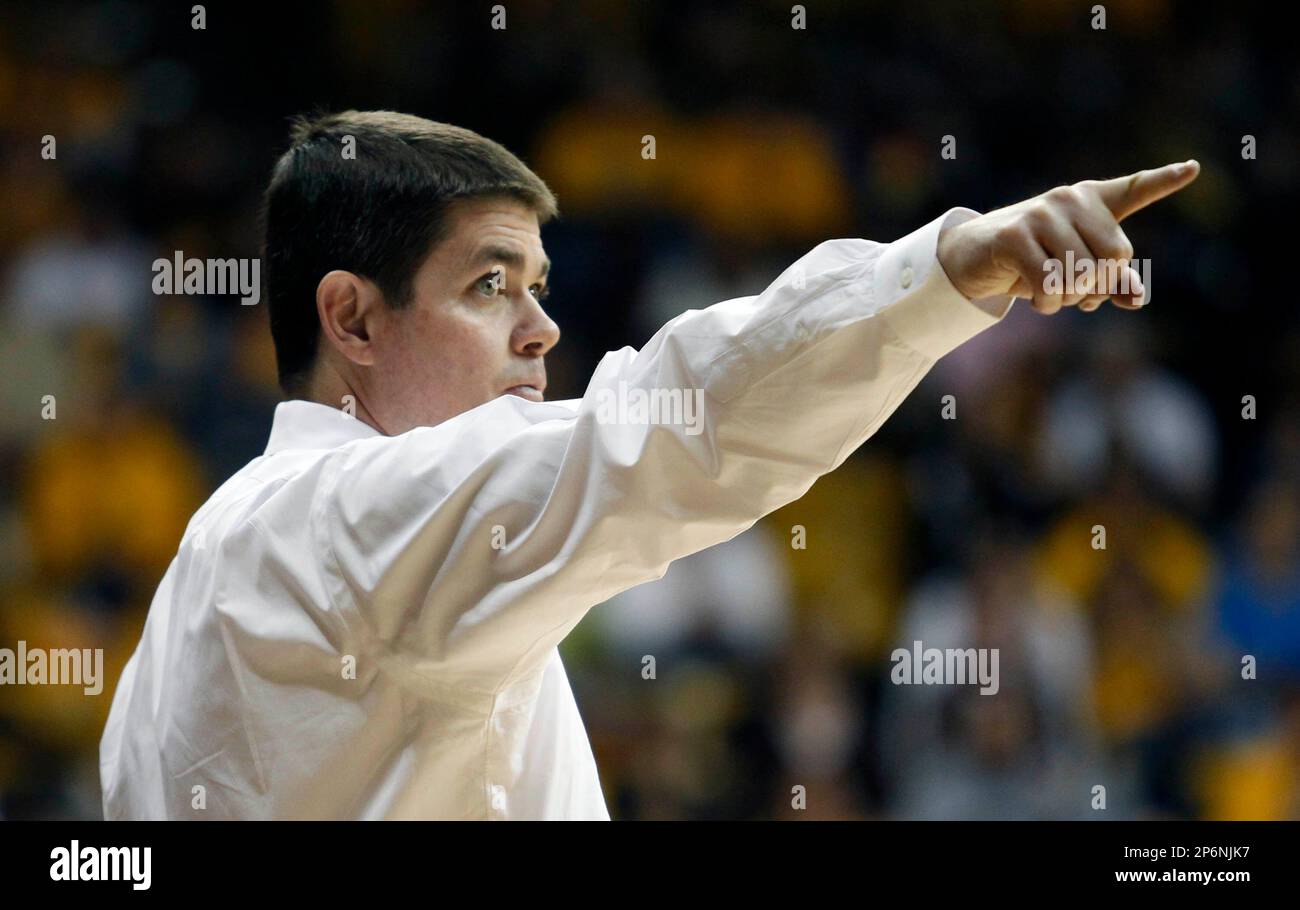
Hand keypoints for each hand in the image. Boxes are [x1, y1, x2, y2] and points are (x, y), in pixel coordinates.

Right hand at [936, 160, 1199, 313]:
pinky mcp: (1015, 235)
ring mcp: (1041, 214)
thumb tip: (1135, 298)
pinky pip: (1049, 285)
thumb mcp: (1074, 269)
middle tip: (1078, 295)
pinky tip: (1039, 301)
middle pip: (1115, 256)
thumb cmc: (1032, 261)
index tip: (1191, 168)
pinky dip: (1048, 305)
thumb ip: (1109, 281)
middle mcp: (1070, 199)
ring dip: (1069, 300)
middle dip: (1098, 286)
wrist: (973, 257)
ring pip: (1081, 274)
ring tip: (1053, 296)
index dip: (1163, 180)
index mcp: (1091, 201)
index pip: (1134, 189)